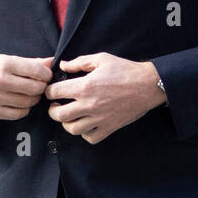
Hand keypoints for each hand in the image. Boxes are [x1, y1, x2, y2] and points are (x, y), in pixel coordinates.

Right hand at [0, 54, 53, 118]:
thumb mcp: (6, 59)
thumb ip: (30, 62)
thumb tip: (51, 62)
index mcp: (4, 64)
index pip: (37, 70)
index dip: (46, 74)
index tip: (45, 76)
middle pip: (35, 88)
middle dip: (41, 87)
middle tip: (38, 86)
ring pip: (28, 102)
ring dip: (33, 99)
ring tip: (29, 94)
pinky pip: (18, 114)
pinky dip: (24, 109)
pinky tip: (21, 103)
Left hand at [44, 54, 165, 144]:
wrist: (148, 85)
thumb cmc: (126, 71)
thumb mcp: (101, 59)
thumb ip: (80, 62)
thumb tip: (64, 65)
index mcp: (85, 86)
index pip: (55, 92)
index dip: (49, 91)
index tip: (52, 91)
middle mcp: (89, 104)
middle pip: (58, 115)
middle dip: (53, 110)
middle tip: (56, 106)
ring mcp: (99, 118)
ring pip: (72, 129)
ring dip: (67, 123)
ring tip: (70, 116)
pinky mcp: (109, 127)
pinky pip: (90, 138)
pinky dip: (85, 133)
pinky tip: (86, 124)